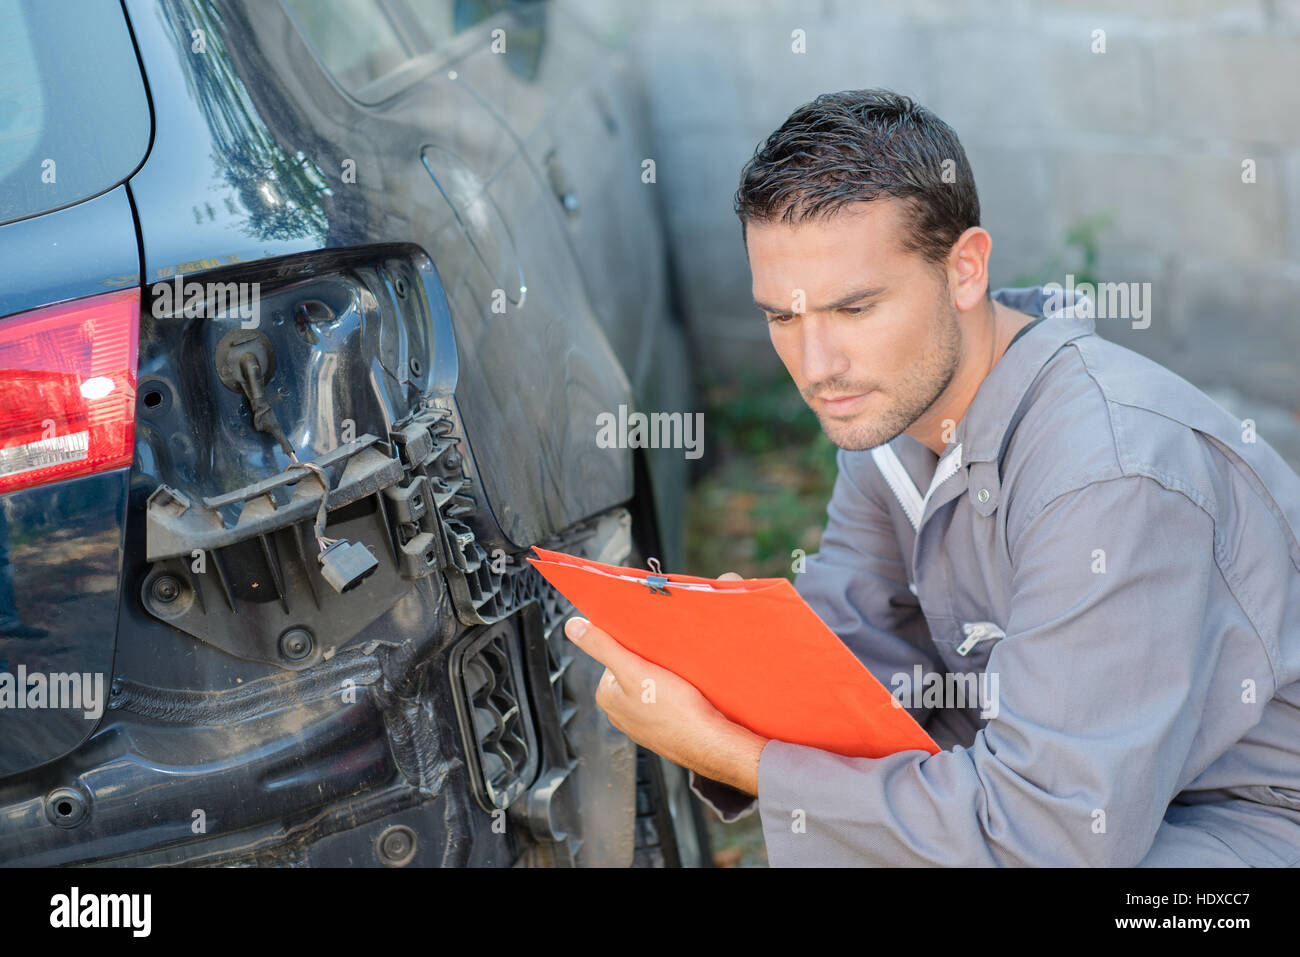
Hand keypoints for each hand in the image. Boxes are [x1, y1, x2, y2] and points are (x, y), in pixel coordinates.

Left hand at [563, 572, 764, 794]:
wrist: (709, 743)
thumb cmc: (674, 710)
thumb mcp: (633, 669)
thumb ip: (602, 647)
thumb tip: (572, 627)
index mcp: (607, 696)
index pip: (614, 657)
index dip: (634, 648)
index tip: (650, 649)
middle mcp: (620, 713)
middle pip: (632, 672)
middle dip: (649, 664)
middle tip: (667, 664)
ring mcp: (641, 724)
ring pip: (650, 689)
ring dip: (664, 680)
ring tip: (679, 680)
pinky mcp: (663, 730)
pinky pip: (665, 704)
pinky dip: (675, 697)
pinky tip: (687, 696)